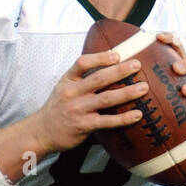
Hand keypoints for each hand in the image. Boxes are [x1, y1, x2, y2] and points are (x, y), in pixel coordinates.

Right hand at [31, 48, 148, 154]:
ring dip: (127, 93)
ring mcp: (78, 110)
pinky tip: (137, 115)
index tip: (117, 53)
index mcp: (68, 80)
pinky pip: (107, 121)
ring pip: (106, 99)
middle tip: (137, 65)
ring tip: (143, 88)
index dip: (100, 57)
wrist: (42, 132)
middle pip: (99, 78)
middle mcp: (72, 93)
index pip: (82, 63)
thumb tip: (107, 67)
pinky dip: (123, 118)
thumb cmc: (58, 108)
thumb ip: (81, 79)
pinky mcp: (84, 126)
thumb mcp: (64, 87)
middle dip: (120, 70)